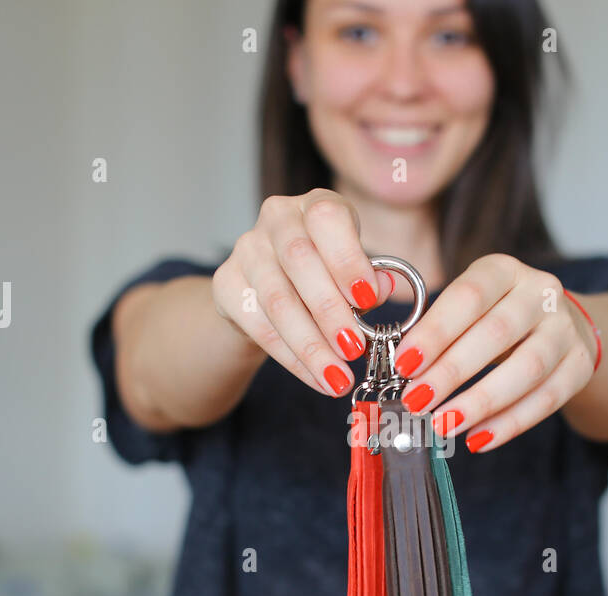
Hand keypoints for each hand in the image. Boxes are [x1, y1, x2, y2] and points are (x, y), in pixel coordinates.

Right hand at [210, 188, 394, 396]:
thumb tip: (382, 288)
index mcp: (316, 205)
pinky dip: (292, 359)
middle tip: (354, 349)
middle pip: (300, 263)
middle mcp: (277, 218)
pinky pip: (259, 327)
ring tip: (338, 378)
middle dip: (331, 312)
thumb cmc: (326, 274)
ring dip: (311, 346)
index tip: (368, 299)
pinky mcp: (226, 284)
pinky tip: (316, 378)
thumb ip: (370, 278)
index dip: (348, 259)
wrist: (272, 289)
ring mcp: (246, 249)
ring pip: (278, 302)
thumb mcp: (355, 270)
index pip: (328, 219)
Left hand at [390, 254, 597, 451]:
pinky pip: (547, 399)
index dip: (435, 331)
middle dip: (451, 371)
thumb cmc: (496, 318)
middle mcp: (541, 292)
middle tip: (416, 401)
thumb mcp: (470, 308)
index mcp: (504, 270)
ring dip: (480, 402)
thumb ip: (440, 331)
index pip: (469, 296)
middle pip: (497, 333)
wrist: (560, 326)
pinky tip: (477, 439)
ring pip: (527, 369)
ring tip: (444, 424)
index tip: (404, 364)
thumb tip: (403, 371)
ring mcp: (566, 329)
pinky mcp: (580, 365)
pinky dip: (510, 423)